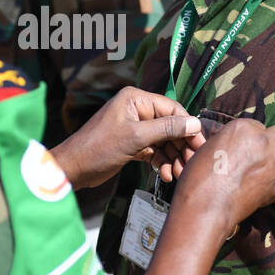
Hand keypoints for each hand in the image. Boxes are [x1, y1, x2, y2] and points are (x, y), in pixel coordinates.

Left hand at [50, 87, 204, 189]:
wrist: (74, 169)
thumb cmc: (99, 148)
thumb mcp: (136, 137)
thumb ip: (166, 129)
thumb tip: (194, 123)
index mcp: (136, 100)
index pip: (172, 109)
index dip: (188, 127)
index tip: (201, 145)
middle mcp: (137, 110)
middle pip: (170, 126)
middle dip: (181, 146)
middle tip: (190, 165)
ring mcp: (135, 128)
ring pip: (163, 141)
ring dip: (172, 157)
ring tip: (176, 174)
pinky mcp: (132, 144)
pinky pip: (154, 151)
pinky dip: (160, 162)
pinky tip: (164, 174)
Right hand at [171, 119, 274, 243]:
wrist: (204, 204)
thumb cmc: (198, 176)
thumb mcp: (208, 148)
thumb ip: (228, 142)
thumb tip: (233, 147)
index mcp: (243, 127)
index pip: (259, 126)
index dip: (253, 138)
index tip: (246, 148)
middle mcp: (262, 141)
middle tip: (266, 155)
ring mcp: (272, 163)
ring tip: (272, 171)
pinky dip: (272, 190)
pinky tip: (260, 194)